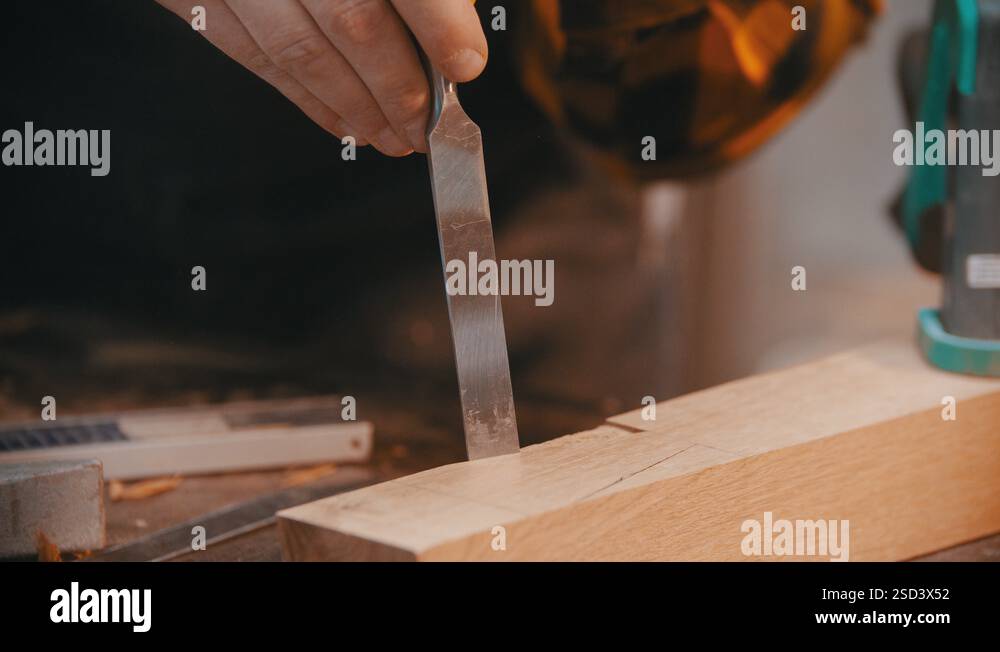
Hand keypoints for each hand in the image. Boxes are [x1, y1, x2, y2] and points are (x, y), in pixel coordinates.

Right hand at [156, 0, 487, 155]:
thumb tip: (453, 16)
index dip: (438, 23)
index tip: (465, 64)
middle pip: (350, 19)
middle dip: (400, 87)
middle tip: (432, 124)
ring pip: (301, 51)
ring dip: (358, 108)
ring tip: (397, 138)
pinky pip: (256, 58)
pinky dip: (309, 100)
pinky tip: (346, 124)